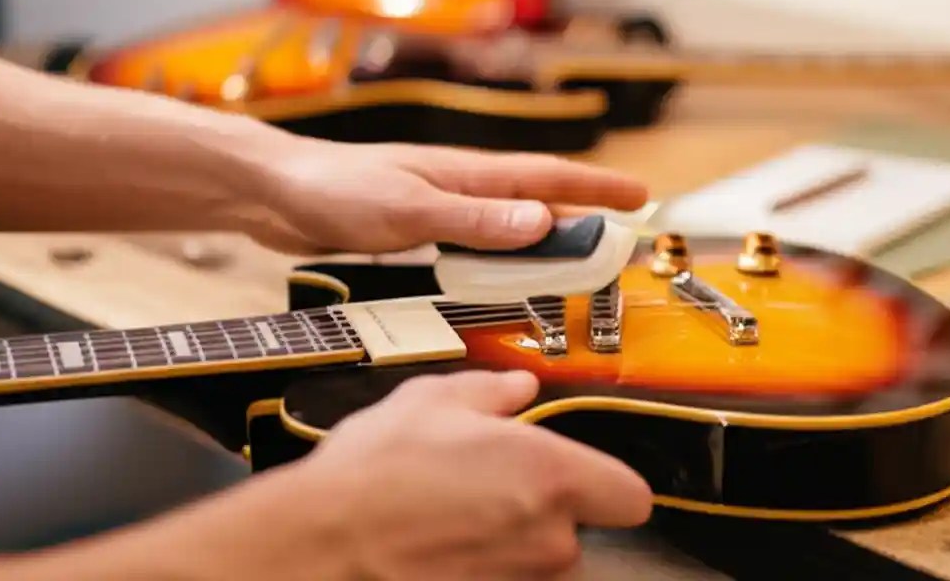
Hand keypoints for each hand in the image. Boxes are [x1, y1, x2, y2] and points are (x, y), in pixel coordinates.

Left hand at [242, 139, 649, 254]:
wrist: (273, 190)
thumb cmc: (334, 188)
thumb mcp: (410, 209)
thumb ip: (475, 220)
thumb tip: (543, 222)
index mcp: (467, 174)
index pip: (548, 178)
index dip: (596, 188)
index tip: (640, 196)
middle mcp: (459, 186)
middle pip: (536, 202)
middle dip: (582, 216)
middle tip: (618, 239)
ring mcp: (438, 204)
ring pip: (508, 223)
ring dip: (543, 238)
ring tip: (574, 259)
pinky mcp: (415, 226)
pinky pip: (475, 241)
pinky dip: (501, 255)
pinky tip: (500, 269)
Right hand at [294, 369, 654, 578]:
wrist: (318, 544)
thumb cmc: (373, 473)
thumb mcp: (432, 401)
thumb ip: (492, 392)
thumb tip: (521, 388)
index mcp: (551, 475)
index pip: (631, 497)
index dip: (607, 485)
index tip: (579, 476)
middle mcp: (549, 539)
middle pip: (580, 534)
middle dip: (545, 516)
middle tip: (490, 491)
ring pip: (540, 565)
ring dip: (514, 548)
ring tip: (456, 522)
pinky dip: (484, 570)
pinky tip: (441, 551)